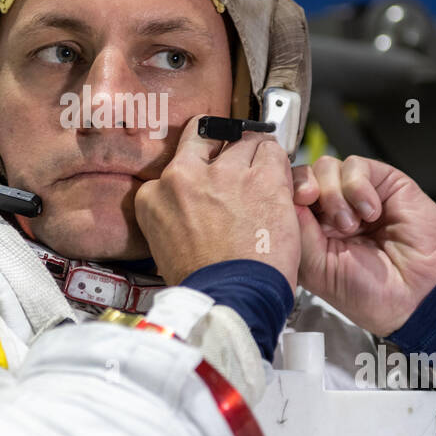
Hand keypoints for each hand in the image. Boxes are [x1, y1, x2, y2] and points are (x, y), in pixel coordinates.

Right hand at [135, 115, 300, 292]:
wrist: (229, 298)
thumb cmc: (203, 284)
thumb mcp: (164, 246)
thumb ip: (173, 215)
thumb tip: (189, 209)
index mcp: (154, 196)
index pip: (178, 162)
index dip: (199, 169)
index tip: (209, 177)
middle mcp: (185, 177)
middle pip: (206, 137)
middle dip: (222, 147)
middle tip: (236, 164)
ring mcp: (224, 175)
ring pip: (243, 140)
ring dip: (254, 156)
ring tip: (263, 178)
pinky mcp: (261, 179)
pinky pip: (273, 151)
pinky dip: (278, 164)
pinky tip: (281, 181)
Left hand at [292, 155, 435, 336]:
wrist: (417, 295)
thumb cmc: (372, 293)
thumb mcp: (317, 268)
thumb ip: (297, 232)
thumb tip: (282, 198)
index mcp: (311, 232)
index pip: (286, 197)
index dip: (282, 193)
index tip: (284, 202)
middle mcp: (331, 211)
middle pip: (303, 175)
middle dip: (304, 188)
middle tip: (312, 202)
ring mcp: (356, 196)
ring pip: (326, 166)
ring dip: (334, 194)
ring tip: (351, 224)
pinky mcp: (382, 183)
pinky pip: (356, 166)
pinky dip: (358, 188)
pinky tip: (370, 213)